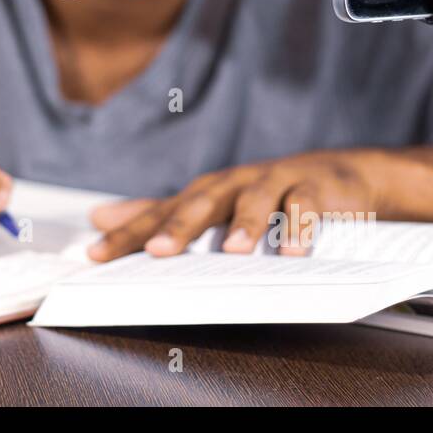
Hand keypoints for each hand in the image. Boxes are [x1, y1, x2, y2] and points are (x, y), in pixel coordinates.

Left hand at [86, 150, 391, 261]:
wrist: (336, 177)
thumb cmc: (263, 195)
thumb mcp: (209, 205)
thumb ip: (157, 213)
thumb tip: (99, 218)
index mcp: (204, 193)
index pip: (159, 215)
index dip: (129, 234)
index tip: (96, 255)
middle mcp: (233, 184)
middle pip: (202, 202)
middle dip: (179, 226)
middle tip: (157, 250)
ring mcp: (273, 182)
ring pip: (256, 199)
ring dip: (246, 222)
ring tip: (233, 250)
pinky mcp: (313, 187)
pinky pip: (306, 204)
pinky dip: (301, 224)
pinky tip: (295, 250)